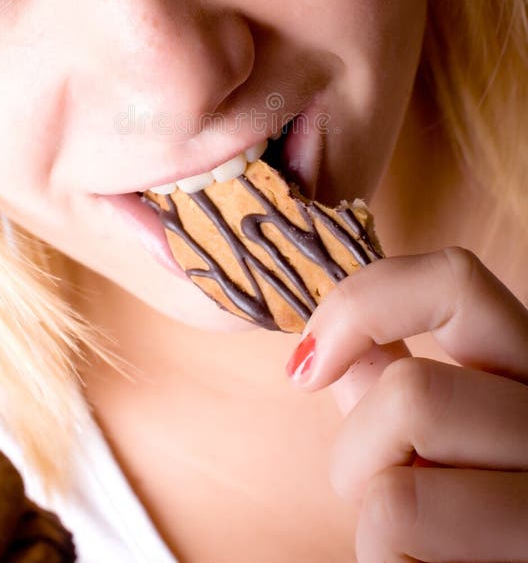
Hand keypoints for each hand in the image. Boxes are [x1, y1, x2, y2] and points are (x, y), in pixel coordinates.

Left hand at [285, 247, 527, 561]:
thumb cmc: (462, 525)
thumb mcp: (436, 438)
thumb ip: (397, 385)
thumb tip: (338, 339)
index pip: (457, 279)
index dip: (360, 305)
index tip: (308, 365)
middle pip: (412, 391)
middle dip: (360, 451)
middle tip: (384, 489)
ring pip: (394, 486)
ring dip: (376, 516)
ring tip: (423, 539)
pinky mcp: (522, 560)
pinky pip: (397, 533)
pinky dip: (387, 558)